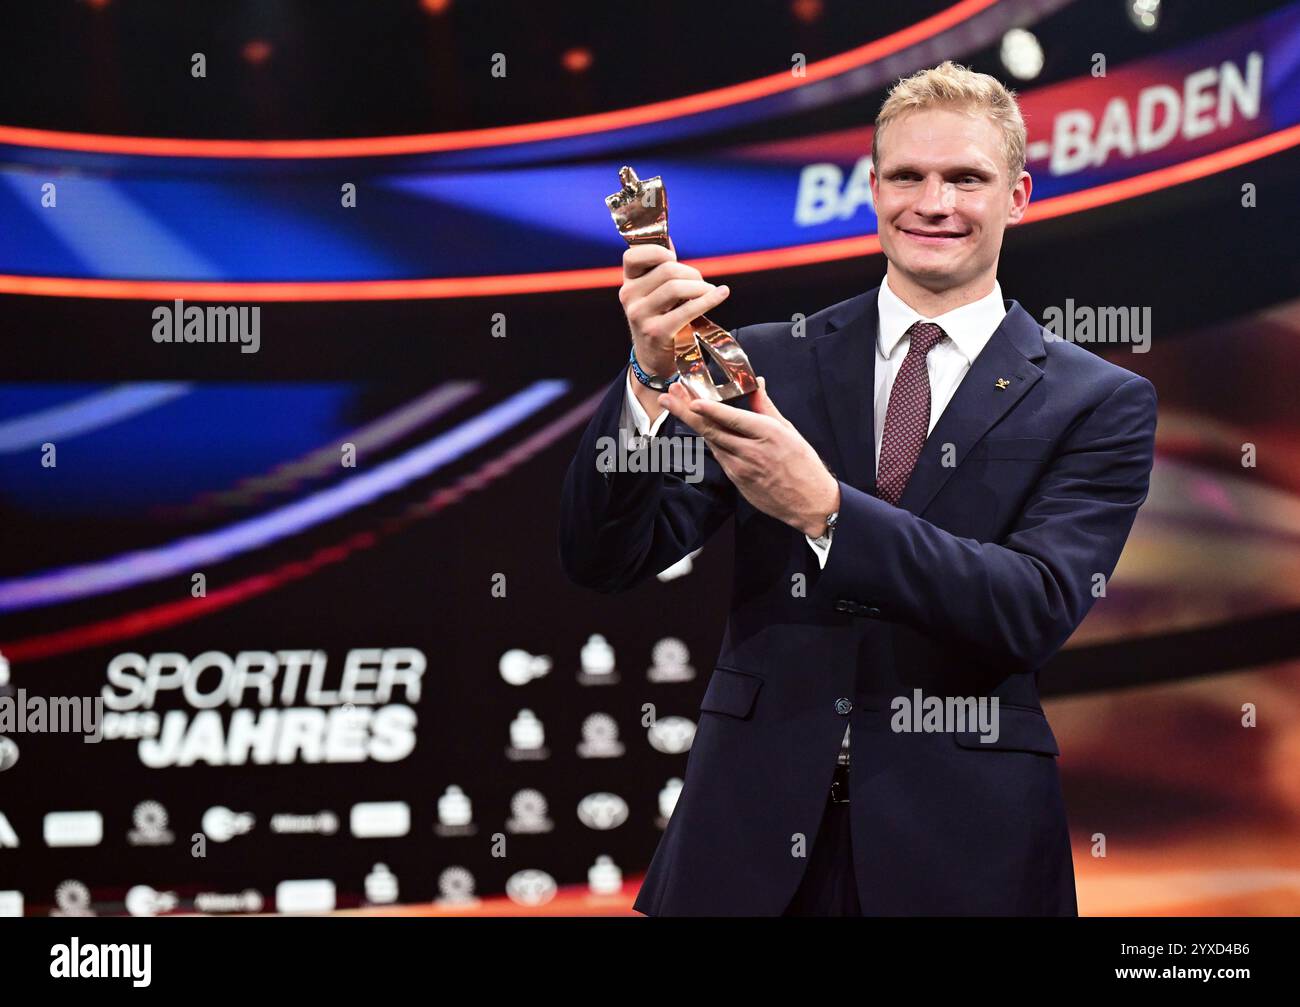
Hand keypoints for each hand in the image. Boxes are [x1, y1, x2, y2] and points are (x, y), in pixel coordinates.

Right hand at [619, 237, 730, 375]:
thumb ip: (658, 270)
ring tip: (708, 293)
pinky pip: (688, 309)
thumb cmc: (660, 320)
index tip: (673, 259)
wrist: (654, 361)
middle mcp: (629, 297)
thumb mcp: (652, 296)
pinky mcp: (657, 332)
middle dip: (692, 273)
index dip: (657, 252)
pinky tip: (721, 294)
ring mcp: (640, 315)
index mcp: (628, 284)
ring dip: (701, 287)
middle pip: (667, 269)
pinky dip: (710, 299)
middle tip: (701, 284)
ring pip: (677, 286)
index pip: (633, 256)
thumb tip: (668, 241)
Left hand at [658, 376, 839, 536]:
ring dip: (693, 424)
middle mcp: (751, 451)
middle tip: (667, 397)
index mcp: (768, 434)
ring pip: (711, 443)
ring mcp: (741, 469)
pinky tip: (701, 427)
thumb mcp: (788, 431)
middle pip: (711, 430)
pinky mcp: (737, 481)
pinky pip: (720, 457)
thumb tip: (757, 383)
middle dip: (685, 412)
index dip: (710, 409)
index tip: (692, 400)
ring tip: (676, 405)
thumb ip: (767, 407)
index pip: (733, 419)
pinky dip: (710, 441)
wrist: (810, 503)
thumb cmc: (803, 464)